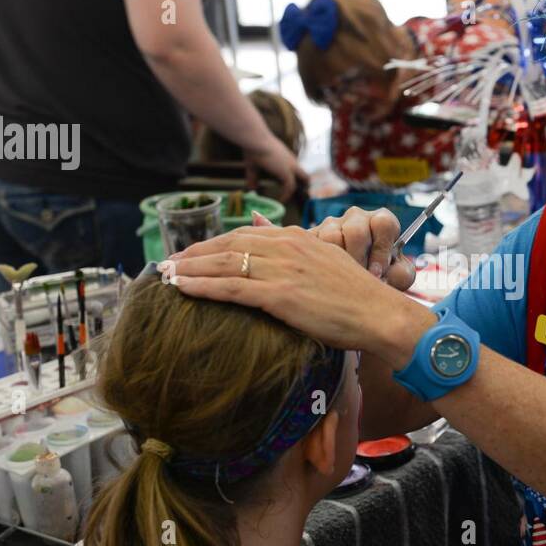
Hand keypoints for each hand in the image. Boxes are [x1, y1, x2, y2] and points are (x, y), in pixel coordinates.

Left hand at [162, 225, 431, 356]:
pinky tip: (181, 288)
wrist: (381, 315)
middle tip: (167, 262)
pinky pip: (230, 287)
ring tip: (164, 275)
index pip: (244, 235)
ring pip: (223, 264)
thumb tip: (267, 230)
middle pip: (227, 245)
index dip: (213, 243)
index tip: (192, 252)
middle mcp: (287, 247)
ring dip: (189, 268)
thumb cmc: (359, 298)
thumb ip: (297, 249)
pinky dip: (201, 286)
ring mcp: (282, 269)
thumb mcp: (328, 263)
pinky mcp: (279, 294)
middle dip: (193, 253)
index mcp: (298, 239)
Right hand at [244, 140, 307, 203]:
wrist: (256, 139)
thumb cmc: (253, 147)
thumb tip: (251, 188)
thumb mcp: (253, 164)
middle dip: (304, 184)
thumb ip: (253, 177)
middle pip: (304, 174)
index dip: (294, 177)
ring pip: (304, 179)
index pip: (295, 168)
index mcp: (285, 156)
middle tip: (298, 195)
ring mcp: (291, 166)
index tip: (288, 186)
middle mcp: (291, 160)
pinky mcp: (287, 172)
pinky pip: (291, 187)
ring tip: (289, 200)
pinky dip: (287, 195)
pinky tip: (281, 200)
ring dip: (299, 190)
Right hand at [310, 205, 416, 290]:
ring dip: (338, 262)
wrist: (353, 283)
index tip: (378, 272)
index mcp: (381, 222)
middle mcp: (357, 217)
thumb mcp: (397, 276)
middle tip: (358, 280)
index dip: (381, 249)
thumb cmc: (380, 275)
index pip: (384, 223)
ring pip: (332, 237)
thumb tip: (383, 276)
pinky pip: (312, 244)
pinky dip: (319, 263)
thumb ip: (400, 274)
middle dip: (359, 260)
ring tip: (342, 279)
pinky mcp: (311, 234)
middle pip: (356, 231)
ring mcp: (332, 223)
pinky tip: (326, 275)